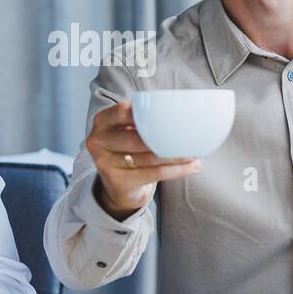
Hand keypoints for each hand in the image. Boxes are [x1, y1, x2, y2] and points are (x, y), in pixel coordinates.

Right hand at [85, 101, 199, 219]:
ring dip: (176, 156)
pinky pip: (153, 174)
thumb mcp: (126, 130)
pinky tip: (191, 166)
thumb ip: (142, 119)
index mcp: (102, 121)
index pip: (122, 111)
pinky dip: (176, 170)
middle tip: (189, 137)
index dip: (144, 113)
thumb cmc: (127, 149)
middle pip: (135, 138)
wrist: (117, 184)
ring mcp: (105, 163)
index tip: (169, 114)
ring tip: (194, 153)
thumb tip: (181, 109)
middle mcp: (98, 141)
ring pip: (148, 158)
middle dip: (165, 138)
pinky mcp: (118, 181)